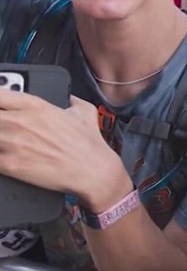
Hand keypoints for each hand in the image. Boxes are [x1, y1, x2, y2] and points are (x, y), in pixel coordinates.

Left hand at [0, 91, 128, 205]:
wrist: (93, 172)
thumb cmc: (89, 145)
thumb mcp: (86, 112)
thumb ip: (72, 101)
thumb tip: (69, 99)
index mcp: (35, 106)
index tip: (1, 107)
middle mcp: (20, 121)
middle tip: (5, 128)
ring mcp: (12, 143)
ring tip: (6, 144)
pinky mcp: (10, 165)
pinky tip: (6, 157)